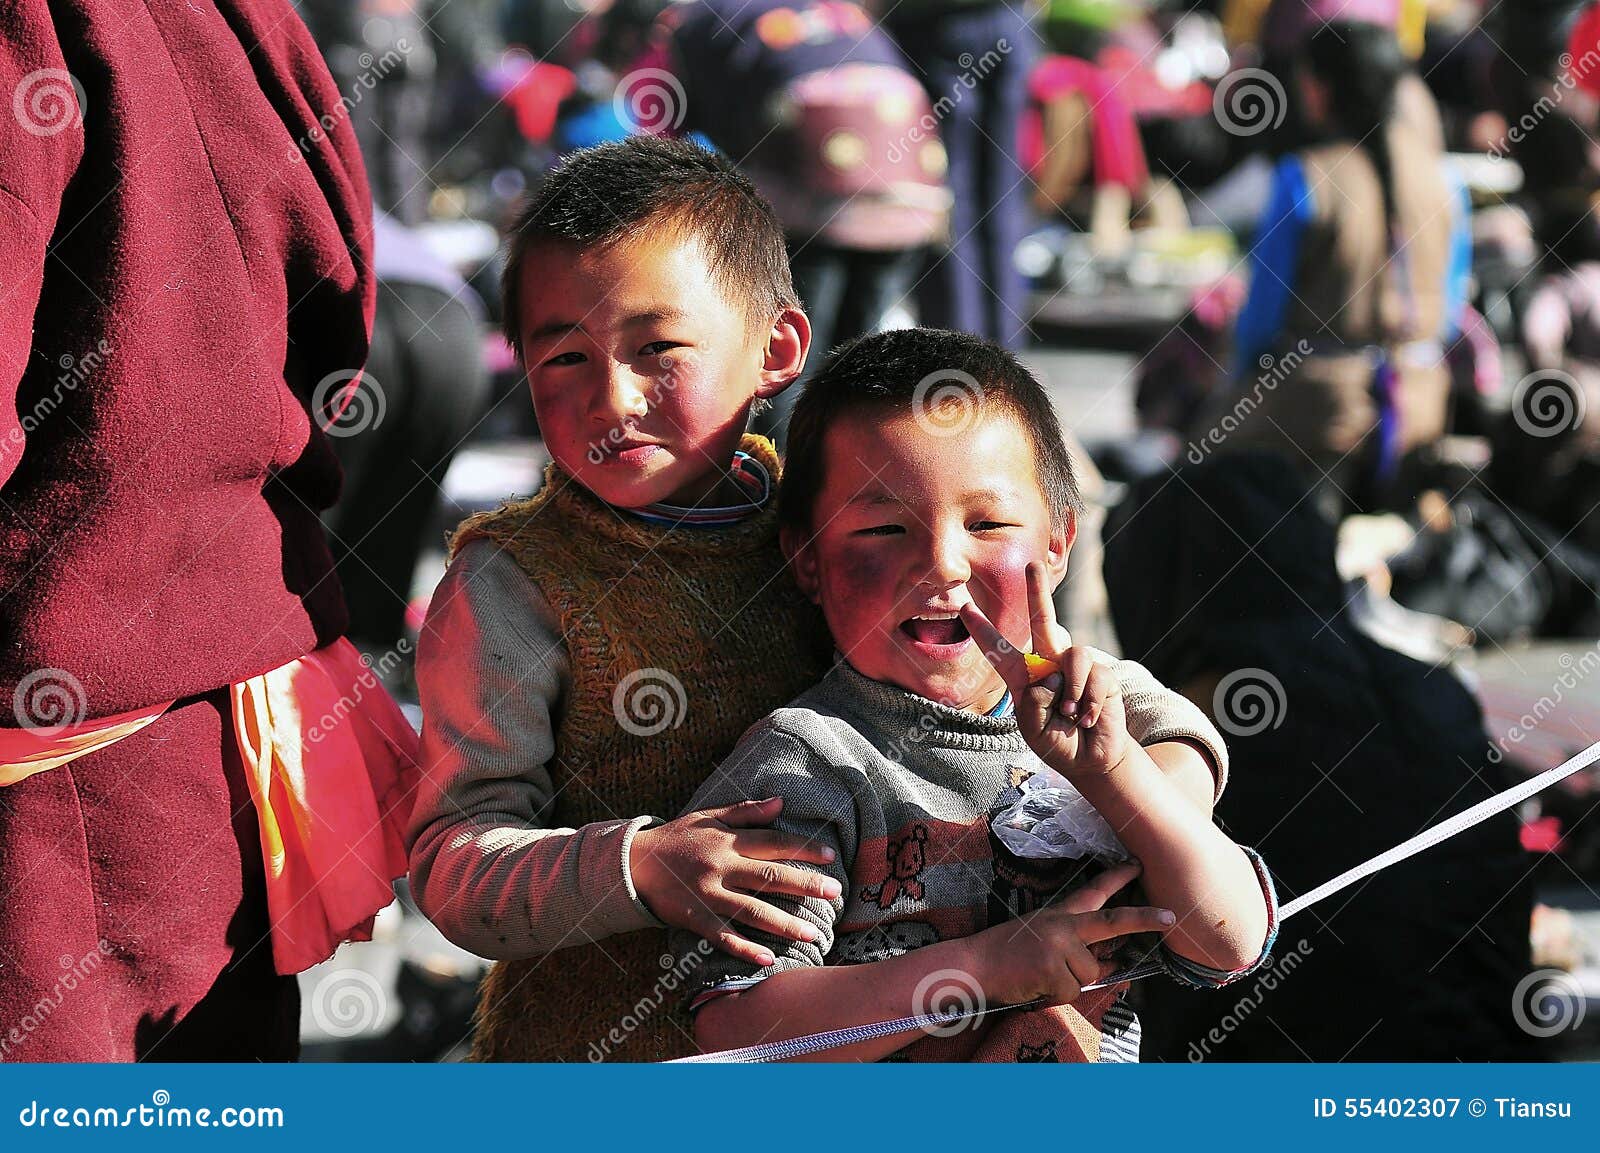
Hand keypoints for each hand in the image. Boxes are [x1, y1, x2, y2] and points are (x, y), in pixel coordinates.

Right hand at [629, 797, 841, 966]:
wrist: (633, 864)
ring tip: (812, 934)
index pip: (772, 842)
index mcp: (727, 840)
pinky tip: (769, 958)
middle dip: (804, 884)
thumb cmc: (677, 838)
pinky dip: (745, 948)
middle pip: (769, 875)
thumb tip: (782, 801)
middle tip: (835, 892)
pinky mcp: (695, 918)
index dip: (803, 848)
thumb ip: (746, 811)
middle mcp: (721, 866)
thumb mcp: (709, 817)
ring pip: (752, 910)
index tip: (830, 857)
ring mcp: (708, 894)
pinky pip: (723, 936)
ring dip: (784, 923)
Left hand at [959, 562, 1131, 781]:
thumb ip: (1034, 700)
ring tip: (1070, 714)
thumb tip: (1053, 673)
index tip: (964, 608)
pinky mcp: (1102, 674)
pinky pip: (1093, 674)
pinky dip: (1088, 701)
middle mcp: (1050, 663)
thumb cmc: (1055, 740)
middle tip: (1032, 564)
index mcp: (1025, 676)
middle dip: (1038, 592)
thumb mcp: (1032, 725)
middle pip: (1043, 622)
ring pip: (1071, 655)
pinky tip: (1088, 717)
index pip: (1000, 651)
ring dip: (1070, 690)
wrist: (1089, 758)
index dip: (982, 630)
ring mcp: (1076, 667)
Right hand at [969, 860, 1173, 1006]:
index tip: (1138, 863)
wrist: (975, 964)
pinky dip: (1056, 995)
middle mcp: (1063, 925)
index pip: (1093, 891)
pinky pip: (1072, 992)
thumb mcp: (1044, 939)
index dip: (1117, 877)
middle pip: (1113, 921)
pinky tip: (1036, 984)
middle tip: (1170, 917)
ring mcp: (1059, 946)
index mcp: (1061, 914)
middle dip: (1144, 919)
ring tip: (1043, 974)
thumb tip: (1116, 962)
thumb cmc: (1008, 953)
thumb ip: (1078, 947)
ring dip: (1072, 982)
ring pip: (1091, 973)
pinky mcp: (1053, 969)